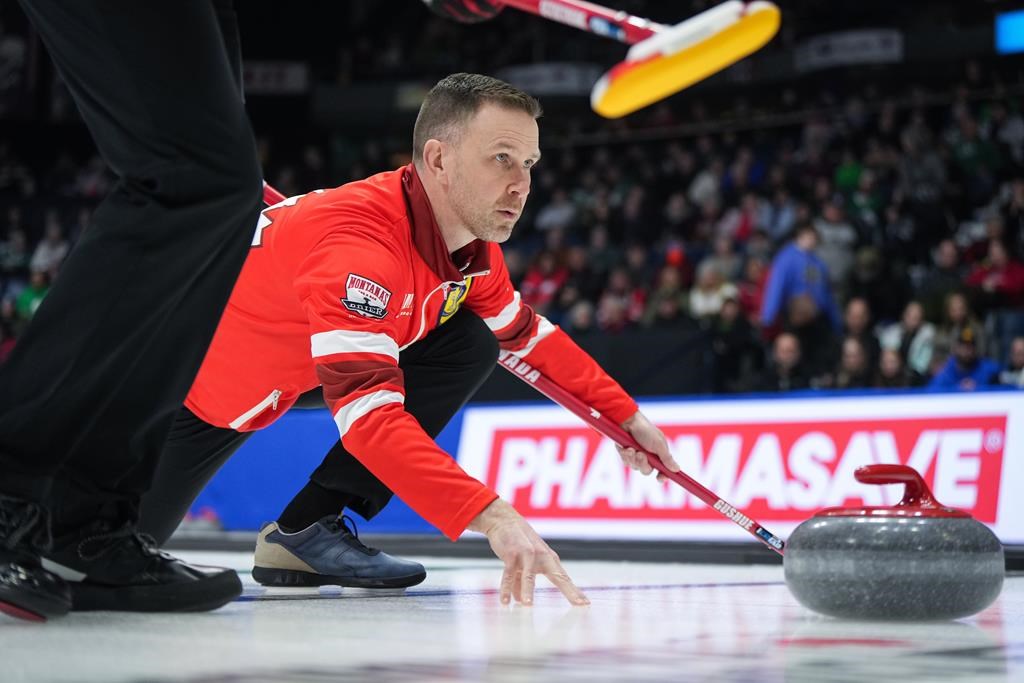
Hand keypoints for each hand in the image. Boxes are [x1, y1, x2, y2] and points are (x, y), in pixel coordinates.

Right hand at [467, 498, 588, 606]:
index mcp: (549, 559)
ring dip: (527, 591)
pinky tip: (505, 601)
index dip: (574, 592)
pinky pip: (508, 574)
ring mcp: (527, 555)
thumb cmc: (518, 542)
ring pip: (528, 576)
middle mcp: (542, 557)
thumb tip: (520, 600)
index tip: (586, 604)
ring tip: (527, 605)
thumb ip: (521, 582)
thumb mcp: (524, 563)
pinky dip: (506, 588)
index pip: (564, 578)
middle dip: (570, 591)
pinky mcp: (512, 554)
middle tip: (580, 605)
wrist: (504, 520)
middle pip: (558, 577)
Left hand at [617, 411, 680, 481]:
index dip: (662, 476)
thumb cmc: (645, 430)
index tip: (660, 478)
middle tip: (640, 454)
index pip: (663, 470)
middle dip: (643, 464)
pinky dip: (625, 455)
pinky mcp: (626, 454)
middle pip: (646, 471)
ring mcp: (636, 456)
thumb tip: (677, 469)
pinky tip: (626, 447)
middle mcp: (648, 457)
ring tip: (631, 448)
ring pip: (635, 467)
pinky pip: (626, 462)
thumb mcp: (658, 444)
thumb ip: (666, 458)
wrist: (627, 420)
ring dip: (633, 458)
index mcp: (659, 454)